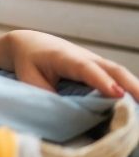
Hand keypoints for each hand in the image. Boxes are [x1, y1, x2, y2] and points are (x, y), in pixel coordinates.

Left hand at [6, 30, 138, 99]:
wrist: (27, 43)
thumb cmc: (28, 62)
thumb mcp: (29, 79)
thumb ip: (46, 95)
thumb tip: (65, 113)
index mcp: (64, 57)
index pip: (87, 69)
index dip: (102, 81)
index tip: (117, 94)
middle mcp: (84, 56)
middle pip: (113, 69)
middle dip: (131, 86)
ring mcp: (95, 61)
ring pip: (120, 73)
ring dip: (135, 88)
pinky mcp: (99, 68)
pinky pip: (118, 77)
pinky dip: (130, 88)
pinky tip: (137, 103)